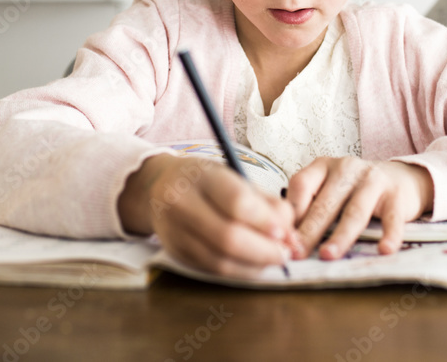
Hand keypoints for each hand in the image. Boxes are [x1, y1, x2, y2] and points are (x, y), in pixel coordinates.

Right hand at [118, 154, 297, 276]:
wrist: (157, 187)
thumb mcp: (233, 176)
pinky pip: (212, 270)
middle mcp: (182, 204)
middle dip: (263, 250)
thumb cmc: (204, 180)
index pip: (236, 202)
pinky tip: (254, 265)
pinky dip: (239, 272)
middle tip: (284, 252)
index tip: (285, 232)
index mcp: (201, 177)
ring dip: (254, 266)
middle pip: (228, 237)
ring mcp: (176, 232)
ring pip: (220, 261)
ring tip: (272, 259)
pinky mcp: (177, 253)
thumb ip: (264, 201)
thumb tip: (289, 231)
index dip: (265, 222)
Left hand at [287, 157, 433, 259]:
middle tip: (298, 253)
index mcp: (324, 166)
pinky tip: (384, 250)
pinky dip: (389, 235)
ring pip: (354, 212)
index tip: (283, 237)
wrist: (402, 177)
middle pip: (325, 203)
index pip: (301, 184)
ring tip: (328, 255)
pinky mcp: (396, 195)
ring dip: (340, 236)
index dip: (290, 212)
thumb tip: (287, 238)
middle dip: (310, 231)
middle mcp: (346, 169)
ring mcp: (372, 180)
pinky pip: (391, 218)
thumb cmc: (356, 188)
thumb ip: (311, 204)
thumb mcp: (330, 187)